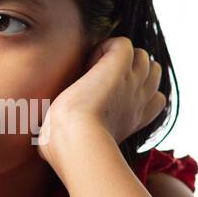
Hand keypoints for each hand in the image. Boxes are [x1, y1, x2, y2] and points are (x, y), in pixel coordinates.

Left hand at [37, 37, 165, 165]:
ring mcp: (132, 81)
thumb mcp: (74, 147)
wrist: (76, 142)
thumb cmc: (68, 152)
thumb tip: (41, 145)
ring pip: (143, 56)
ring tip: (94, 69)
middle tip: (100, 79)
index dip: (138, 92)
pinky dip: (107, 46)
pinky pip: (123, 43)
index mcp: (133, 120)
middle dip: (132, 69)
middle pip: (153, 73)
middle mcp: (138, 100)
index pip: (156, 100)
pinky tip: (89, 62)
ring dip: (120, 57)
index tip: (110, 96)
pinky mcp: (119, 66)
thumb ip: (68, 140)